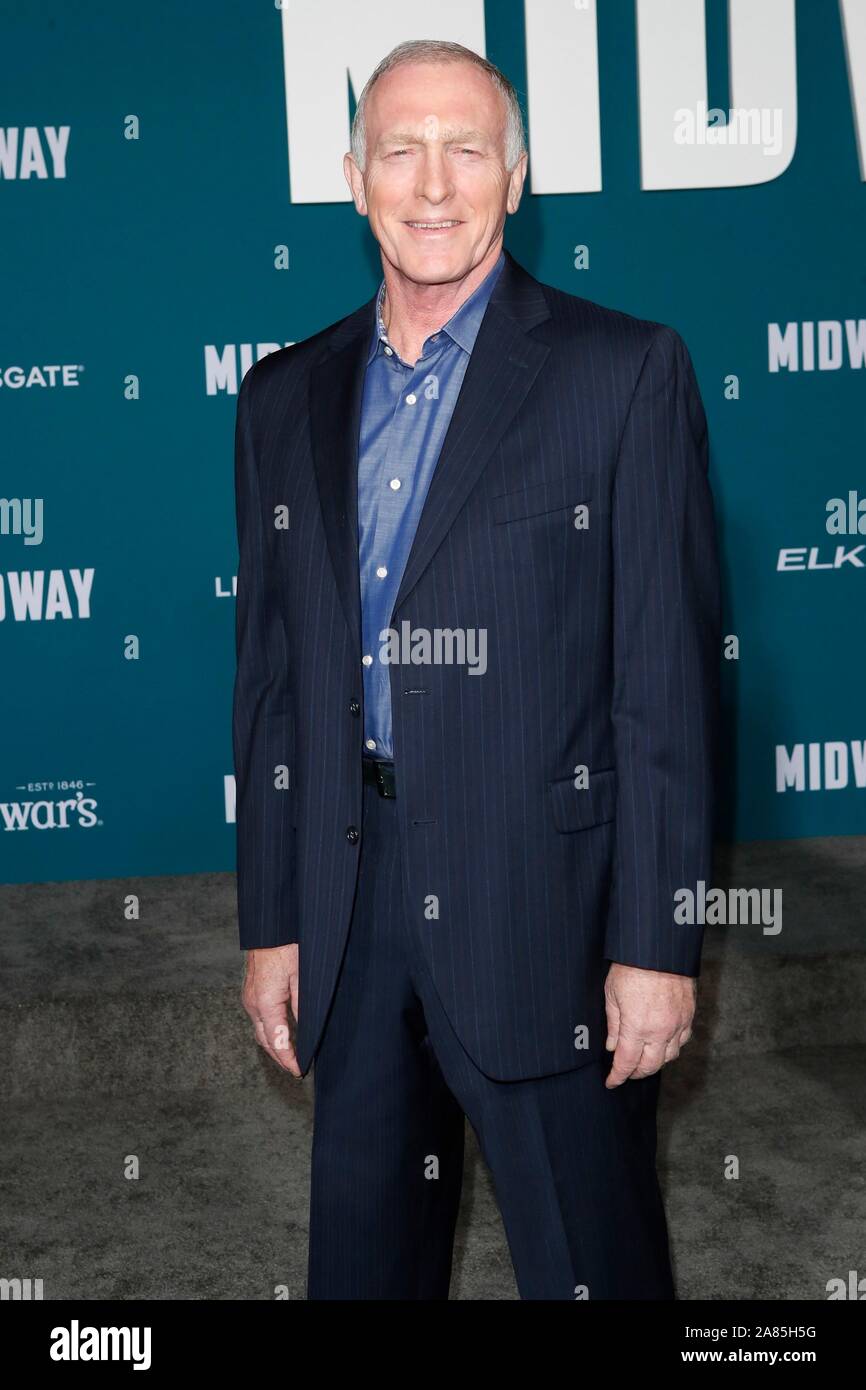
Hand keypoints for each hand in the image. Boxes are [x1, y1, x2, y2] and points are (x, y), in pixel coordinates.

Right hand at [242, 943, 300, 1077]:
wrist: (270, 926)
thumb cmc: (287, 945)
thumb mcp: (302, 976)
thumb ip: (302, 1006)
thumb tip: (307, 1030)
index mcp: (265, 1003)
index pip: (276, 1041)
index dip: (288, 1059)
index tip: (299, 1070)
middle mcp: (252, 1003)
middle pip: (264, 1040)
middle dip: (279, 1057)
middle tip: (296, 1068)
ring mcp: (249, 997)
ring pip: (260, 1031)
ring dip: (273, 1046)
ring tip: (290, 1056)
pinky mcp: (251, 991)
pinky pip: (259, 1019)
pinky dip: (270, 1032)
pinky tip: (281, 1033)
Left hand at [603, 962, 695, 1087]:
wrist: (658, 948)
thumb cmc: (631, 967)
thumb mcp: (611, 995)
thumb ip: (613, 1025)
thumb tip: (613, 1046)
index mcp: (637, 1027)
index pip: (627, 1063)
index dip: (618, 1077)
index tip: (612, 1082)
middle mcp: (660, 1031)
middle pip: (650, 1066)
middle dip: (636, 1073)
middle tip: (626, 1072)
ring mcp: (678, 1023)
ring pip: (670, 1056)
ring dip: (655, 1062)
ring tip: (644, 1059)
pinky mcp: (689, 1014)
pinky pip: (683, 1040)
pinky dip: (672, 1047)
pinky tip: (663, 1043)